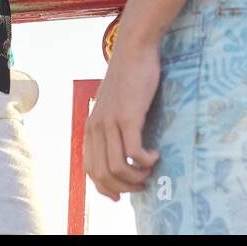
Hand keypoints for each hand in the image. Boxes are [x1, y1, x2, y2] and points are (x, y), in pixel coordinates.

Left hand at [84, 36, 161, 200]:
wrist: (134, 50)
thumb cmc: (129, 78)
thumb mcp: (115, 105)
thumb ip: (114, 126)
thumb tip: (126, 152)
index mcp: (91, 127)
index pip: (90, 169)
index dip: (105, 188)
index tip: (121, 195)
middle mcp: (96, 127)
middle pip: (103, 174)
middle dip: (124, 187)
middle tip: (143, 185)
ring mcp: (110, 122)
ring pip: (117, 167)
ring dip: (136, 177)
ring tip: (150, 171)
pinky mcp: (128, 116)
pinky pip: (134, 152)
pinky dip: (146, 161)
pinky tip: (156, 154)